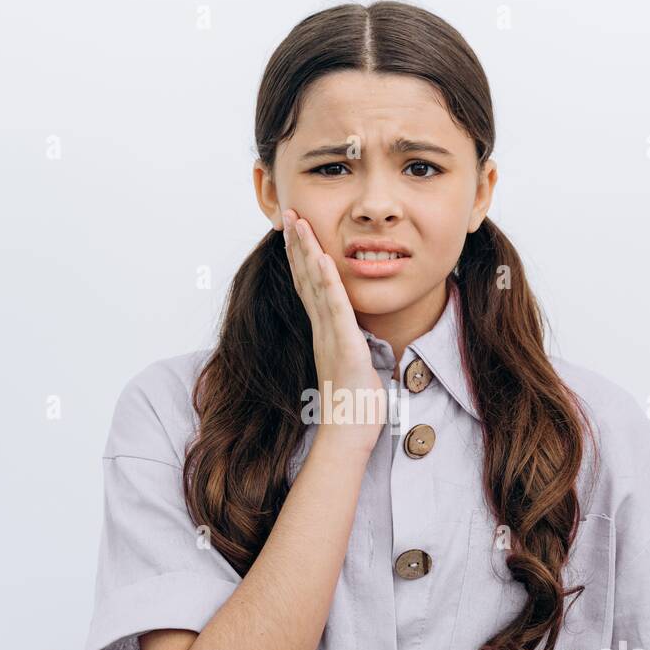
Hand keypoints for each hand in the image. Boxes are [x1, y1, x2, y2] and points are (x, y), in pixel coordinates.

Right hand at [282, 208, 386, 453]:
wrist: (348, 434)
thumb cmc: (355, 408)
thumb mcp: (356, 367)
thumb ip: (354, 348)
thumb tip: (360, 340)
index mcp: (326, 333)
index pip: (310, 288)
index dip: (302, 258)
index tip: (297, 233)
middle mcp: (323, 330)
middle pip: (305, 278)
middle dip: (298, 244)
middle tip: (288, 215)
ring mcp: (331, 336)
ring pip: (315, 285)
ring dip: (306, 251)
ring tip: (298, 223)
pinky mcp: (344, 345)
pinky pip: (334, 307)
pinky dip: (326, 280)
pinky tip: (320, 257)